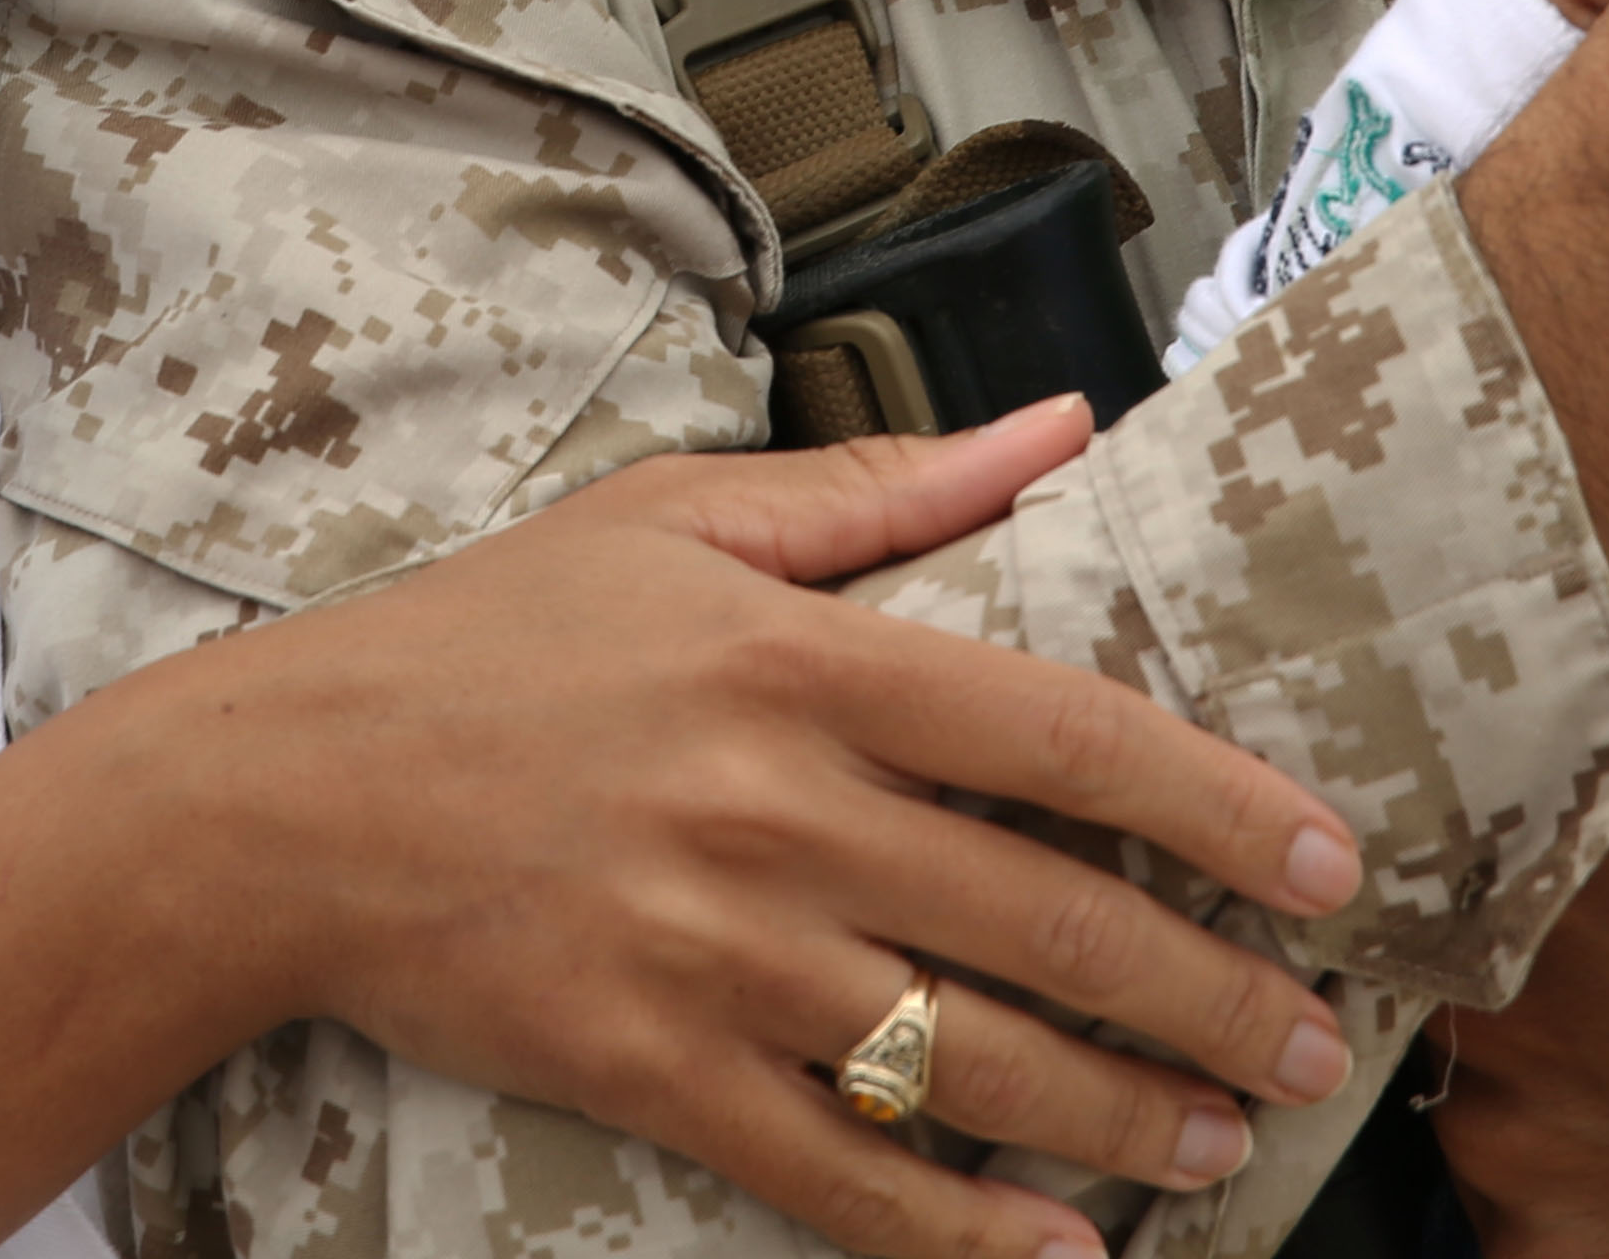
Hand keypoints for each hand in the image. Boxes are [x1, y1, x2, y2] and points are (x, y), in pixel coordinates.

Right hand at [152, 400, 1363, 1258]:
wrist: (283, 795)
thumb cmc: (490, 641)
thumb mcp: (680, 518)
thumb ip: (886, 490)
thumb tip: (1064, 431)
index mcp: (800, 661)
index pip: (1065, 733)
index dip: (1216, 805)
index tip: (1325, 862)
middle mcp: (777, 810)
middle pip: (1047, 917)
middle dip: (1207, 997)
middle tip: (1312, 1046)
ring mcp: (713, 953)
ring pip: (966, 1057)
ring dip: (1118, 1119)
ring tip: (1218, 1145)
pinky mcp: (647, 1070)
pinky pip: (836, 1172)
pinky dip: (957, 1230)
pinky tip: (1056, 1257)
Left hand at [1426, 535, 1608, 1258]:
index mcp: (1551, 858)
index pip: (1413, 786)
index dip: (1444, 769)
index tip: (1494, 763)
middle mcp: (1500, 1015)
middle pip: (1415, 918)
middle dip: (1472, 888)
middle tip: (1572, 880)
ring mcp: (1516, 1151)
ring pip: (1447, 1052)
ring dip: (1504, 1019)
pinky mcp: (1550, 1250)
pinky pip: (1495, 1182)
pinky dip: (1546, 1144)